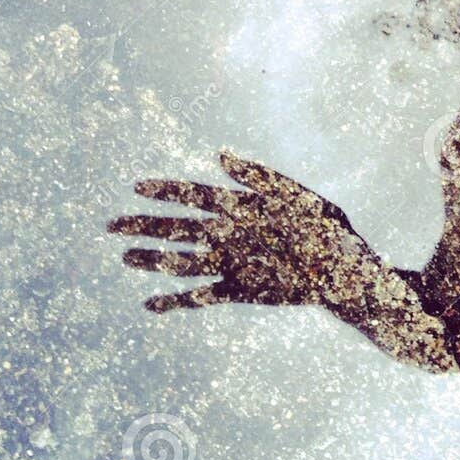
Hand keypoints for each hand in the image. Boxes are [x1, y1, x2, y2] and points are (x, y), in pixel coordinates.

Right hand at [108, 151, 362, 314]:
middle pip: (179, 229)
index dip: (167, 191)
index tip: (138, 187)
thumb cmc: (327, 228)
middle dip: (145, 226)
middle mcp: (229, 235)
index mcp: (241, 207)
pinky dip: (176, 302)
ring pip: (183, 262)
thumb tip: (219, 155)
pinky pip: (201, 297)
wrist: (347, 273)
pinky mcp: (238, 290)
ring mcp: (231, 263)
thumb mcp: (298, 196)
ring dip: (153, 260)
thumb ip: (259, 177)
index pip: (195, 196)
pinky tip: (150, 304)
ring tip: (124, 257)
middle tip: (111, 225)